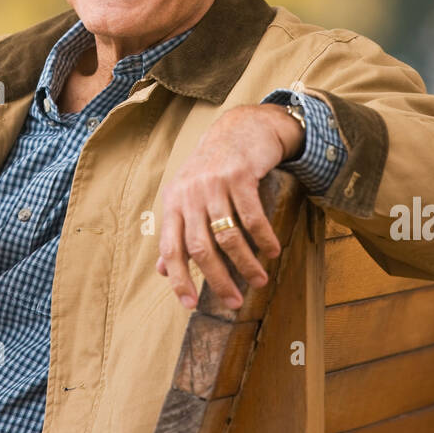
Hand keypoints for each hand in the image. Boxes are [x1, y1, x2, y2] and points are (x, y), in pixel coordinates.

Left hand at [156, 103, 303, 310]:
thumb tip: (160, 269)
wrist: (240, 127)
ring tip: (260, 280)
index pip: (171, 248)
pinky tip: (273, 251)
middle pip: (200, 248)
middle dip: (218, 280)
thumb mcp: (187, 195)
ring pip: (227, 235)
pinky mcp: (239, 175)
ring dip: (246, 263)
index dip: (179, 279)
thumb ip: (175, 231)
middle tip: (235, 302)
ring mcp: (214, 184)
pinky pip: (252, 217)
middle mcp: (190, 193)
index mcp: (174, 202)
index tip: (190, 305)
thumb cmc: (213, 168)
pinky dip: (264, 238)